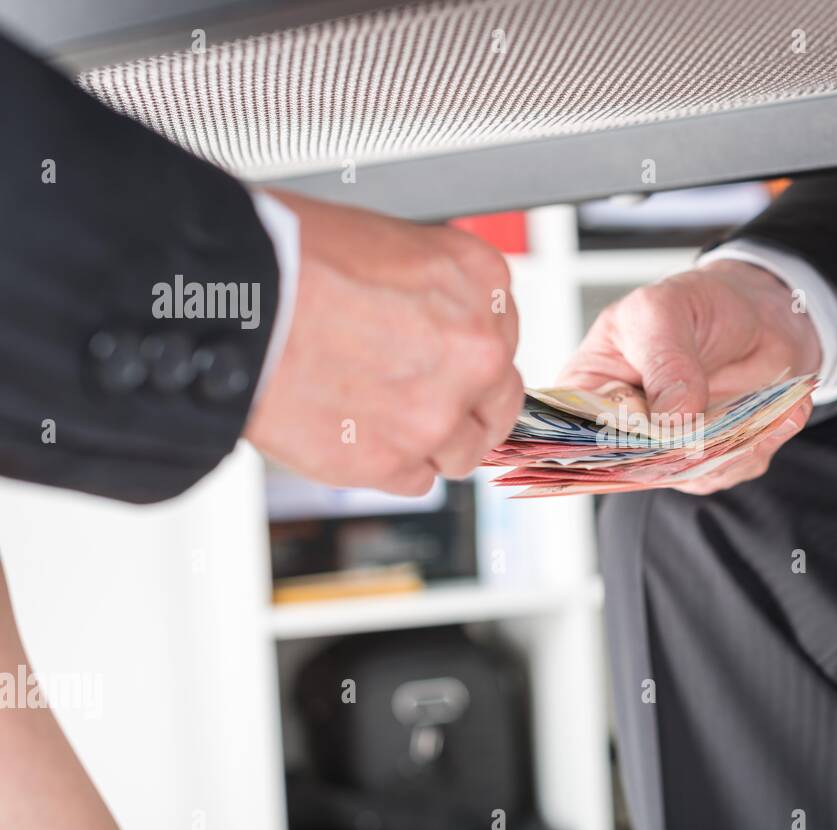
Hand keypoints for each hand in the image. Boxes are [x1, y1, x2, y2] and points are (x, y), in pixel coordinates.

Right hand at [245, 192, 523, 493]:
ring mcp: (439, 411)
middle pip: (500, 399)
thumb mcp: (389, 241)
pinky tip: (356, 435)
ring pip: (465, 449)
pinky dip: (390, 466)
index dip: (468, 352)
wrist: (232, 302)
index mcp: (480, 282)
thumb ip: (437, 290)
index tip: (444, 360)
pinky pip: (417, 480)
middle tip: (424, 399)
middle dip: (468, 404)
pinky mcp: (395, 460)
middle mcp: (476, 350)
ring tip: (381, 419)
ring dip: (431, 441)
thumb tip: (442, 320)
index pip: (503, 335)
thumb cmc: (290, 259)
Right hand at [557, 260, 817, 493]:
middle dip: (681, 444)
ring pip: (690, 471)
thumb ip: (664, 362)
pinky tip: (777, 411)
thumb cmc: (697, 303)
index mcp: (589, 391)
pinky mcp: (711, 459)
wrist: (759, 314)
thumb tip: (672, 418)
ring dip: (730, 442)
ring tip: (756, 401)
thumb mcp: (664, 311)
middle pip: (637, 465)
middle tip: (714, 411)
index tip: (650, 427)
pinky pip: (732, 467)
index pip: (576, 436)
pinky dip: (761, 440)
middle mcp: (624, 430)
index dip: (607, 442)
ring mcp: (668, 449)